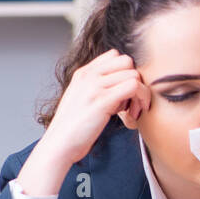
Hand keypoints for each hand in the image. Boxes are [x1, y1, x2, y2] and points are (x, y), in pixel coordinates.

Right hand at [45, 49, 150, 164]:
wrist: (60, 143)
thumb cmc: (73, 127)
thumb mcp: (81, 99)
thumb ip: (96, 87)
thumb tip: (119, 84)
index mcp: (83, 73)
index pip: (114, 55)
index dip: (124, 72)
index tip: (123, 91)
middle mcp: (89, 75)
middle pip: (127, 62)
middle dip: (135, 80)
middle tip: (132, 102)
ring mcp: (95, 86)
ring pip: (133, 74)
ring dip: (139, 93)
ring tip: (131, 111)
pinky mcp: (103, 100)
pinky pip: (133, 87)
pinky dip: (139, 100)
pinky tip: (132, 115)